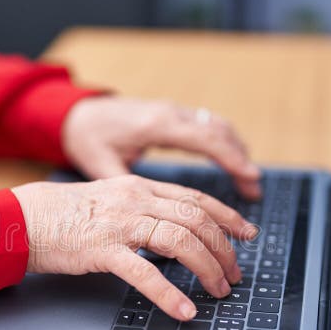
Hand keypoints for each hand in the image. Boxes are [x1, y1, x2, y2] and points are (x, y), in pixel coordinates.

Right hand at [11, 176, 258, 320]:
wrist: (24, 217)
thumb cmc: (66, 214)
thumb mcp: (112, 200)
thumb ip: (144, 210)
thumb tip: (176, 233)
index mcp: (141, 187)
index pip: (196, 198)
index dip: (227, 216)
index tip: (248, 233)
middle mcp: (136, 200)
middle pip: (196, 220)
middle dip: (224, 248)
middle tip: (235, 273)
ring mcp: (120, 223)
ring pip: (180, 242)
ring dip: (207, 268)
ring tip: (219, 290)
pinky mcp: (103, 249)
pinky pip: (144, 273)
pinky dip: (169, 294)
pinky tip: (184, 310)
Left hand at [62, 96, 261, 198]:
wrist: (75, 112)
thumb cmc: (87, 138)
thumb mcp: (101, 166)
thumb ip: (127, 188)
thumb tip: (149, 217)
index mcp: (156, 125)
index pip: (205, 139)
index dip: (231, 158)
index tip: (250, 177)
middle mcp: (169, 114)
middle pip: (218, 132)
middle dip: (241, 160)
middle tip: (255, 189)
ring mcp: (172, 112)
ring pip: (216, 126)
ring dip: (236, 150)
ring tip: (249, 181)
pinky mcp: (171, 116)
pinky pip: (207, 125)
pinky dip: (225, 143)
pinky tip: (231, 161)